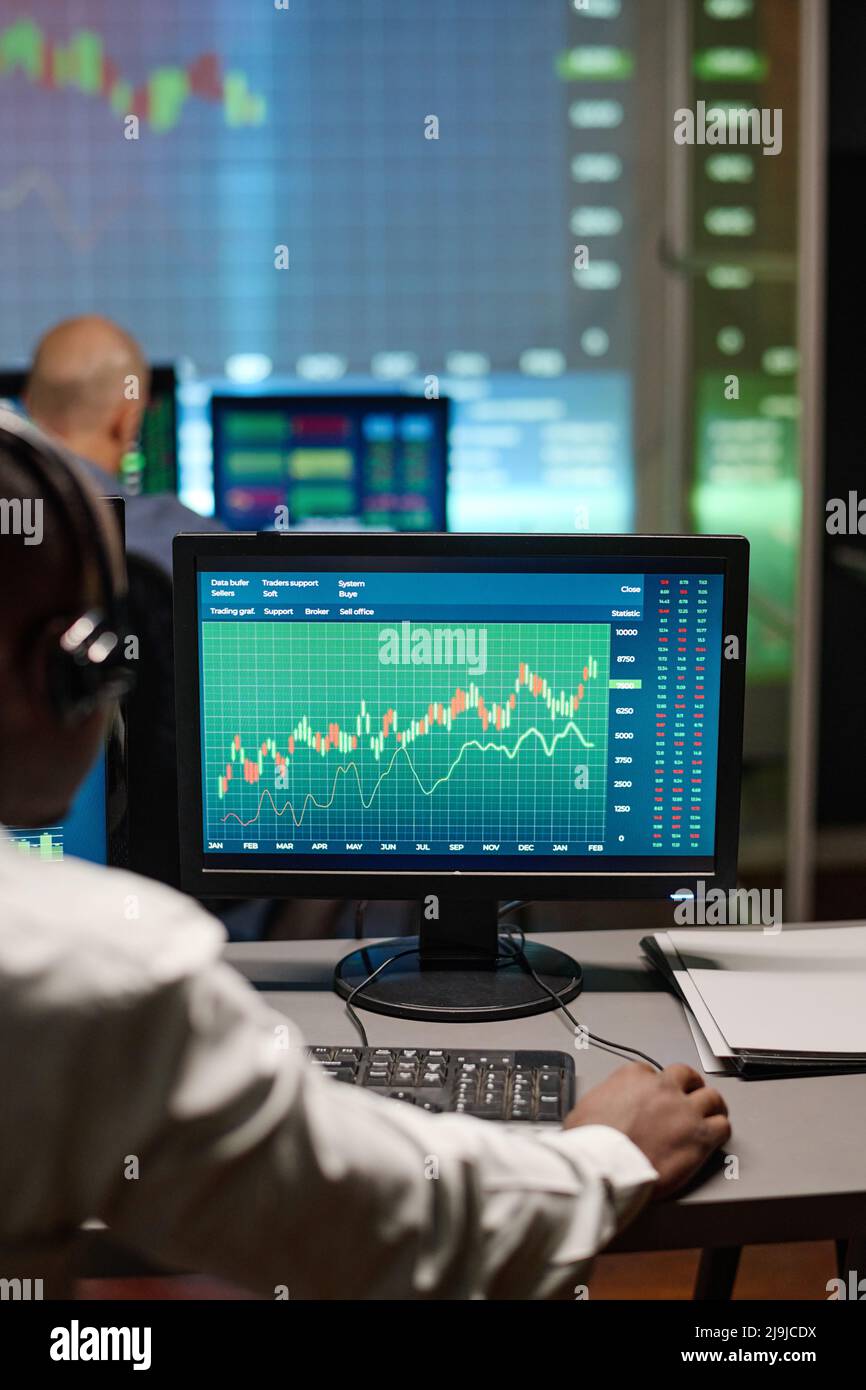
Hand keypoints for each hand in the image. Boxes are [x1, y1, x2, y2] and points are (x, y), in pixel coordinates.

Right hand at [563, 1062, 729, 1198]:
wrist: (605, 1166)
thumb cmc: (592, 1143)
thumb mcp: (584, 1109)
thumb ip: (600, 1103)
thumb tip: (597, 1112)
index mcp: (633, 1076)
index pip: (651, 1073)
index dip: (654, 1088)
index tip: (655, 1098)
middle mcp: (663, 1088)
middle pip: (686, 1076)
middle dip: (689, 1086)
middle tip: (690, 1096)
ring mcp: (684, 1110)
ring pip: (711, 1097)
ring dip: (711, 1105)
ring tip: (712, 1113)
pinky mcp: (700, 1136)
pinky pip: (722, 1126)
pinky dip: (720, 1130)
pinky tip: (715, 1136)